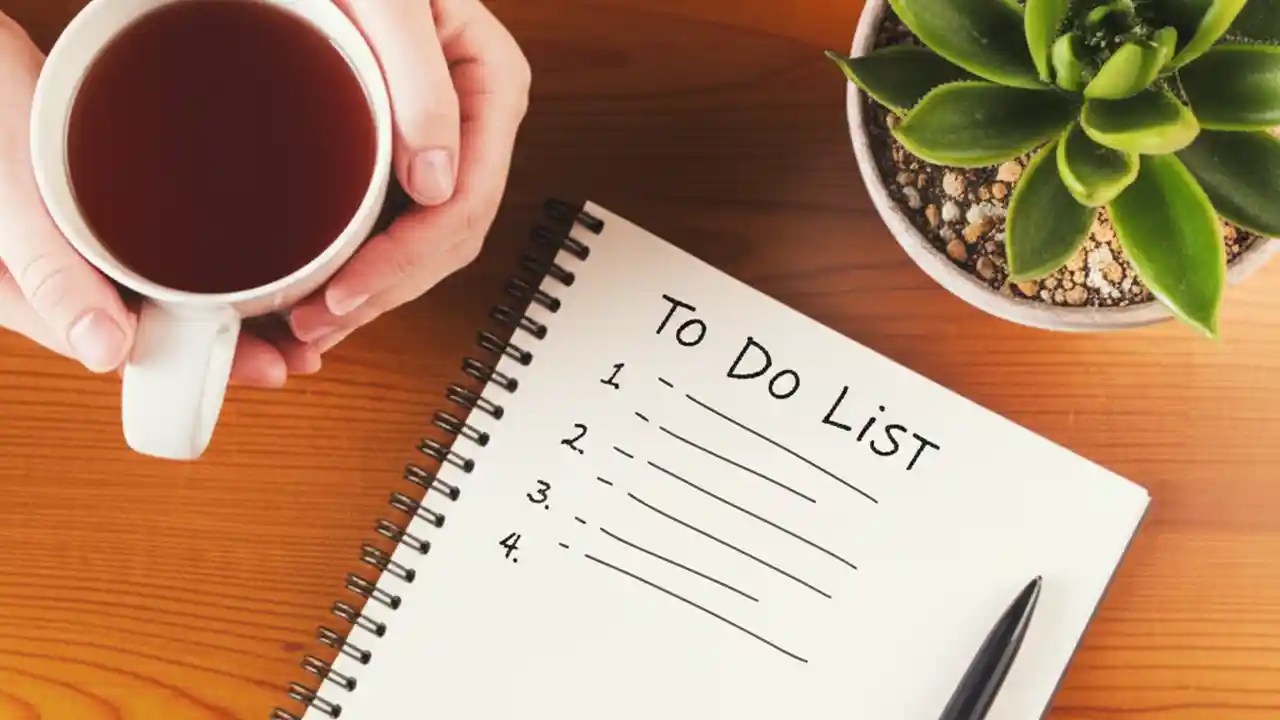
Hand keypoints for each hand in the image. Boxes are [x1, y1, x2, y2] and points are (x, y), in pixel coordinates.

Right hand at [0, 14, 319, 385]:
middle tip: (301, 349)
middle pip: (163, 329)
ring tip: (296, 312)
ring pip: (169, 293)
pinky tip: (255, 257)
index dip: (206, 367)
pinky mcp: (104, 212)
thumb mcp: (14, 202)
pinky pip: (163, 250)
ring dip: (231, 306)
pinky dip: (211, 260)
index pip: (137, 353)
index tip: (267, 369)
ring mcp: (86, 247)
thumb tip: (105, 351)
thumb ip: (52, 276)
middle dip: (233, 343)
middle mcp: (67, 283)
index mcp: (39, 301)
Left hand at [287, 0, 530, 351]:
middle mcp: (475, 125)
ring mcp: (445, 144)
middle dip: (389, 291)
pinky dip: (366, 269)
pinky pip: (399, 227)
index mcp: (492, 87)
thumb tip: (438, 185)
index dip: (408, 258)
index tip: (346, 289)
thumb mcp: (391, 2)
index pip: (469, 200)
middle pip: (451, 237)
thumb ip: (423, 85)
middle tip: (320, 324)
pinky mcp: (404, 154)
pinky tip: (330, 294)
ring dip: (377, 295)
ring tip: (315, 326)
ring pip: (429, 246)